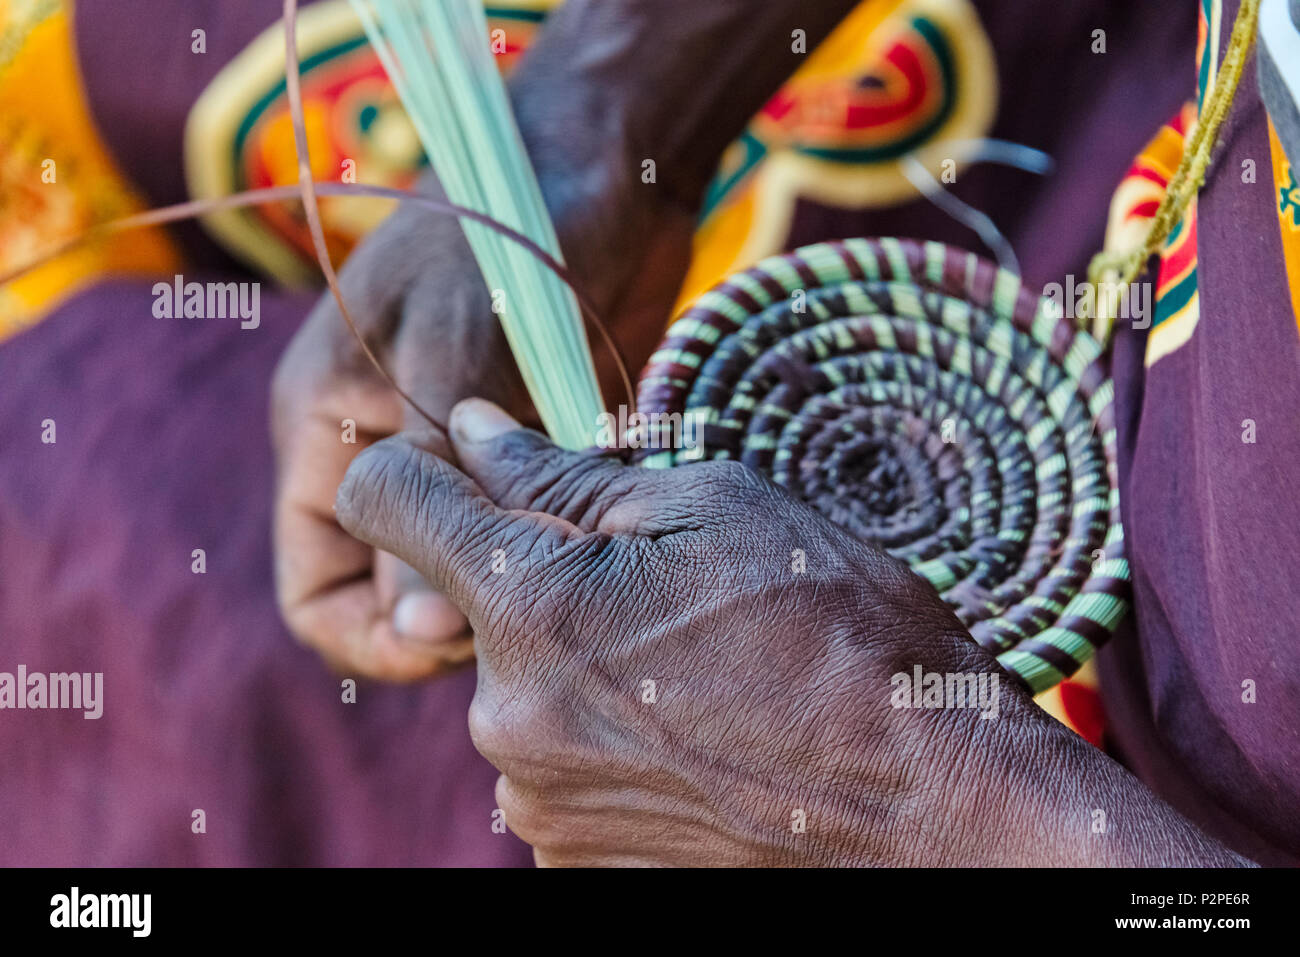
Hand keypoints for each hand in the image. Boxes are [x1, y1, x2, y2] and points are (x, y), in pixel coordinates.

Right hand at [271, 155, 693, 680]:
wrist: (600, 164)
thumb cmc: (507, 229)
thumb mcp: (451, 343)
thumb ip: (429, 476)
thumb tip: (420, 622)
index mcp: (329, 433)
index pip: (318, 591)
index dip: (374, 635)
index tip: (457, 638)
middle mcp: (390, 458)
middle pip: (398, 594)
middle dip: (455, 618)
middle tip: (534, 616)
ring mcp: (464, 459)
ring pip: (470, 571)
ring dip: (516, 589)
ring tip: (576, 580)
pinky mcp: (535, 452)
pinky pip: (531, 537)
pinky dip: (560, 553)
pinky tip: (605, 547)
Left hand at [333, 399, 1249, 866]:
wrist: (930, 805)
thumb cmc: (841, 633)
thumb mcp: (714, 505)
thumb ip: (563, 473)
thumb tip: (477, 435)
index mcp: (532, 603)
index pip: (386, 499)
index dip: (414, 462)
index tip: (460, 463)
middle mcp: (504, 714)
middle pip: (468, 601)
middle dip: (538, 574)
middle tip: (655, 584)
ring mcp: (533, 799)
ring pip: (514, 684)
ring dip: (573, 659)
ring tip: (687, 669)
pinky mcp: (567, 857)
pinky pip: (549, 761)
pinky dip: (596, 735)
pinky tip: (686, 733)